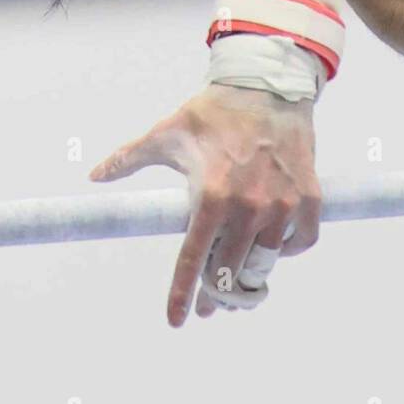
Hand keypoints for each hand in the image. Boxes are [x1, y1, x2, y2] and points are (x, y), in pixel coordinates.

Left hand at [89, 84, 321, 325]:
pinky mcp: (309, 197)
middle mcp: (247, 206)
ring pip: (265, 263)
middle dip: (216, 294)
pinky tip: (273, 250)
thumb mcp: (167, 133)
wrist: (267, 84)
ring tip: (241, 285)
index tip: (176, 319)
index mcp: (210, 195)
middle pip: (229, 272)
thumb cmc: (213, 112)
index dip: (182, 294)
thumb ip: (129, 158)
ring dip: (251, 280)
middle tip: (210, 303)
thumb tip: (94, 175)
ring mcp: (281, 204)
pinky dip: (287, 251)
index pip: (193, 259)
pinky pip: (300, 242)